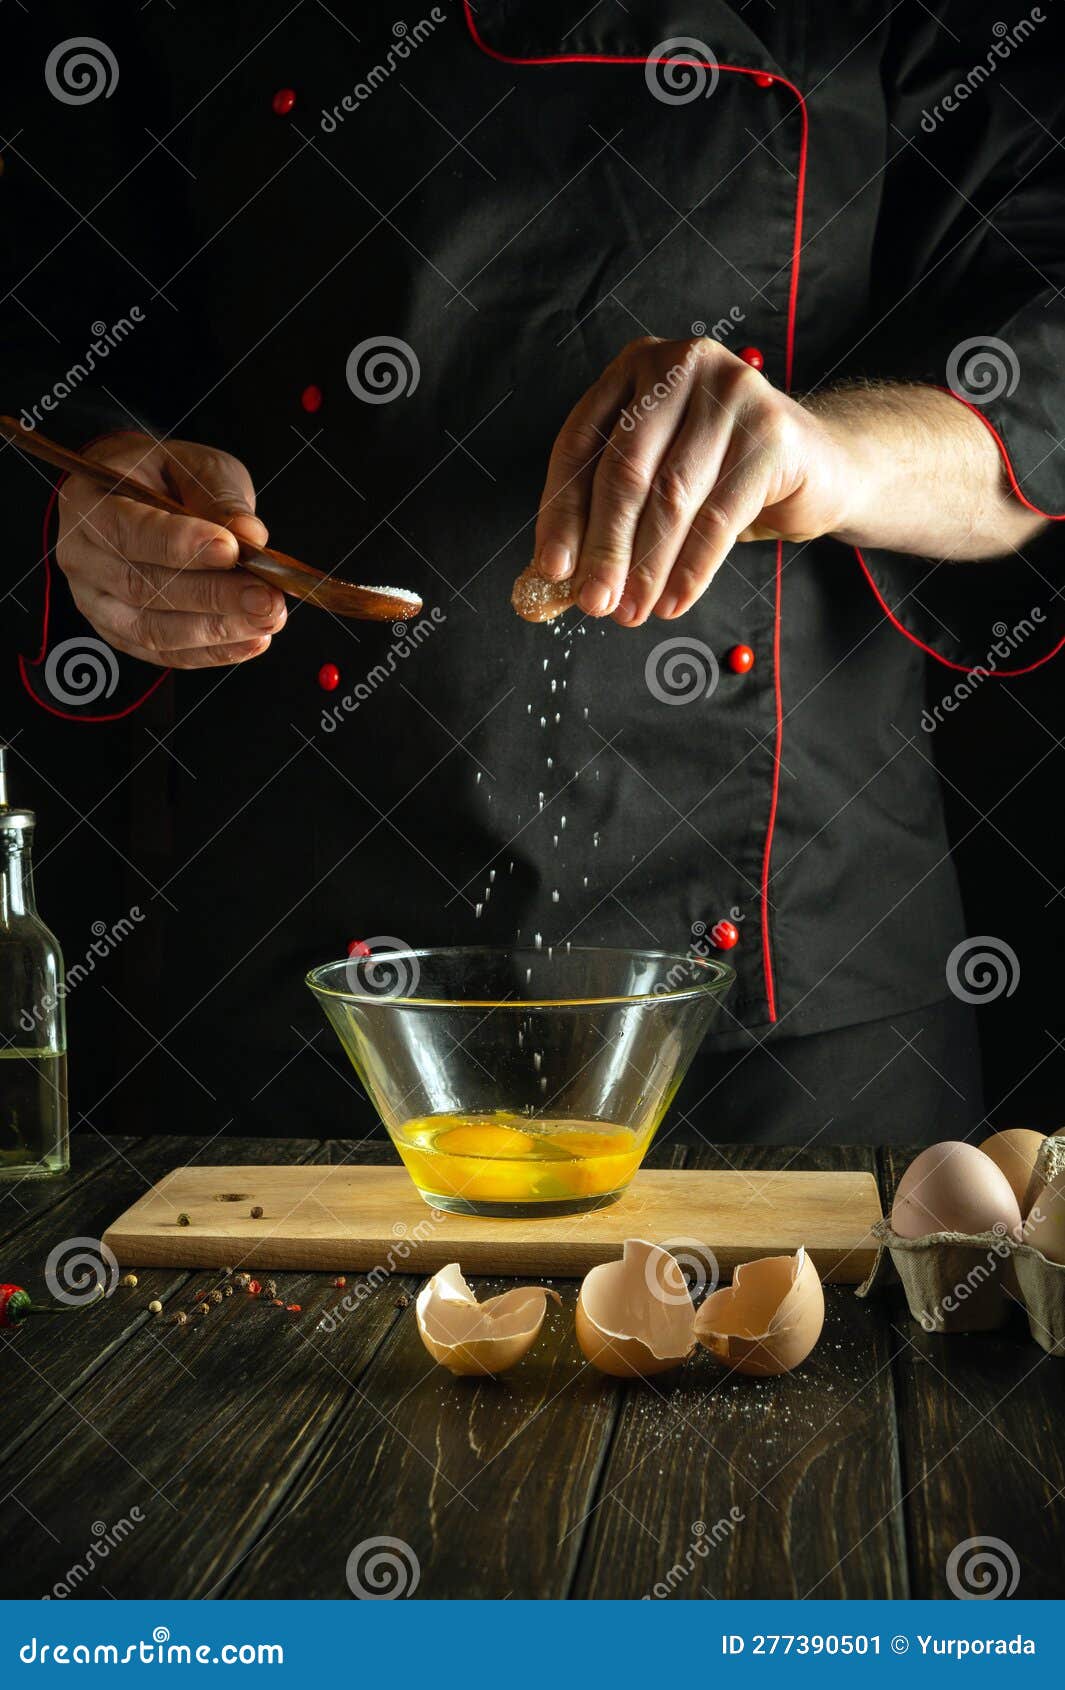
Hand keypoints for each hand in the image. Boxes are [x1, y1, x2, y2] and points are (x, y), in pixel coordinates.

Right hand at [55, 431, 286, 666]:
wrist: (140, 499)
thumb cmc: (167, 478)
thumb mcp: (198, 467)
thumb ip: (221, 498)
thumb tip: (249, 536)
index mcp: (89, 503)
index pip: (128, 531)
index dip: (180, 544)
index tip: (232, 550)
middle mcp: (82, 558)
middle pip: (143, 587)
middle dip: (213, 596)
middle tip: (266, 596)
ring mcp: (95, 602)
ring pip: (153, 629)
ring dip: (217, 630)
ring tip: (268, 619)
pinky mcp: (120, 633)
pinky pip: (165, 653)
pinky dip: (212, 652)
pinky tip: (252, 640)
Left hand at [532, 336, 854, 624]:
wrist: (821, 466)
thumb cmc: (724, 475)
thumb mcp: (659, 480)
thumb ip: (609, 511)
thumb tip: (555, 576)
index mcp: (637, 368)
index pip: (580, 445)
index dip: (562, 512)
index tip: (551, 570)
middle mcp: (681, 367)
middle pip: (625, 470)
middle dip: (605, 547)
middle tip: (594, 603)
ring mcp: (731, 393)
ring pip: (671, 497)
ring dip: (647, 566)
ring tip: (632, 612)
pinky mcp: (771, 433)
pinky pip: (719, 517)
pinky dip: (692, 569)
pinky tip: (674, 601)